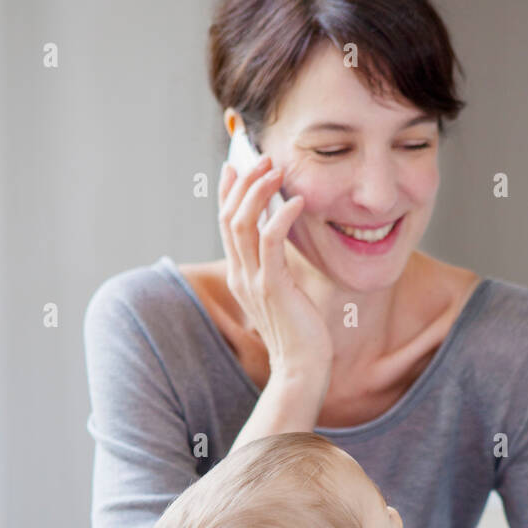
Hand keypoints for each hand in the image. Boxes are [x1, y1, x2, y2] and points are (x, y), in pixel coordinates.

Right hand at [219, 156, 333, 398]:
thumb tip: (283, 239)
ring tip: (277, 170)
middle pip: (229, 217)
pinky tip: (297, 202)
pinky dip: (282, 216)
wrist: (301, 368)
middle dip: (244, 183)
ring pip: (244, 223)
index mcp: (240, 275)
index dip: (228, 191)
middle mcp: (241, 275)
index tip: (238, 165)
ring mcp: (254, 281)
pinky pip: (271, 241)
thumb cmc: (300, 332)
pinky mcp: (273, 287)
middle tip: (263, 159)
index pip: (226, 224)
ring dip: (259, 191)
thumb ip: (276, 266)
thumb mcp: (283, 293)